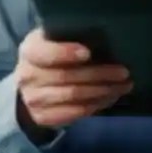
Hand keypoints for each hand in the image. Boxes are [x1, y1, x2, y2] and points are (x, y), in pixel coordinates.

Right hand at [16, 28, 131, 133]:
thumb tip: (104, 35)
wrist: (29, 84)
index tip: (88, 53)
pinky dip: (96, 105)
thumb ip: (69, 36)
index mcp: (30, 50)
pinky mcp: (43, 117)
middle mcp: (28, 76)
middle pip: (67, 76)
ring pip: (74, 96)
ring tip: (123, 86)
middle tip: (123, 72)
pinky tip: (110, 97)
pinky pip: (75, 113)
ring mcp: (33, 99)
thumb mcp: (52, 39)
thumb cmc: (50, 54)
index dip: (66, 53)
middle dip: (99, 74)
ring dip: (103, 92)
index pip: (45, 53)